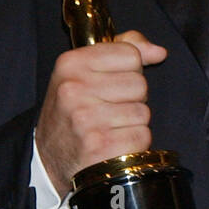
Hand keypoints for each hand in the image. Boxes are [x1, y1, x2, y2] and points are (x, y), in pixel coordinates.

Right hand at [34, 31, 166, 196]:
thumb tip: (159, 52)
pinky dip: (134, 144)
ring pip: (143, 112)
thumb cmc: (72, 111)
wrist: (49, 158)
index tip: (109, 84)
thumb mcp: (84, 71)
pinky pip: (142, 136)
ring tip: (109, 128)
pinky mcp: (100, 147)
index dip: (128, 71)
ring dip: (133, 123)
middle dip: (131, 99)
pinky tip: (113, 144)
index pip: (131, 54)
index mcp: (71, 64)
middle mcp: (74, 89)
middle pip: (140, 84)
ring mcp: (86, 119)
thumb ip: (123, 50)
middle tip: (107, 110)